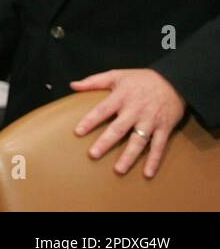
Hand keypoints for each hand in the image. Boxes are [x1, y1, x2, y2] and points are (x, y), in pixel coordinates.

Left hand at [71, 69, 186, 177]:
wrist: (175, 81)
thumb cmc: (141, 79)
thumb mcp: (117, 75)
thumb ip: (94, 81)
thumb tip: (73, 85)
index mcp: (121, 97)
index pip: (102, 110)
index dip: (90, 120)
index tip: (78, 132)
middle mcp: (135, 110)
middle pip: (118, 128)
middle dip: (106, 142)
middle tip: (93, 155)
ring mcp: (150, 121)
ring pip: (138, 141)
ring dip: (129, 156)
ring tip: (118, 170)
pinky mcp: (164, 128)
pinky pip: (159, 146)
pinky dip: (154, 160)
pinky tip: (147, 173)